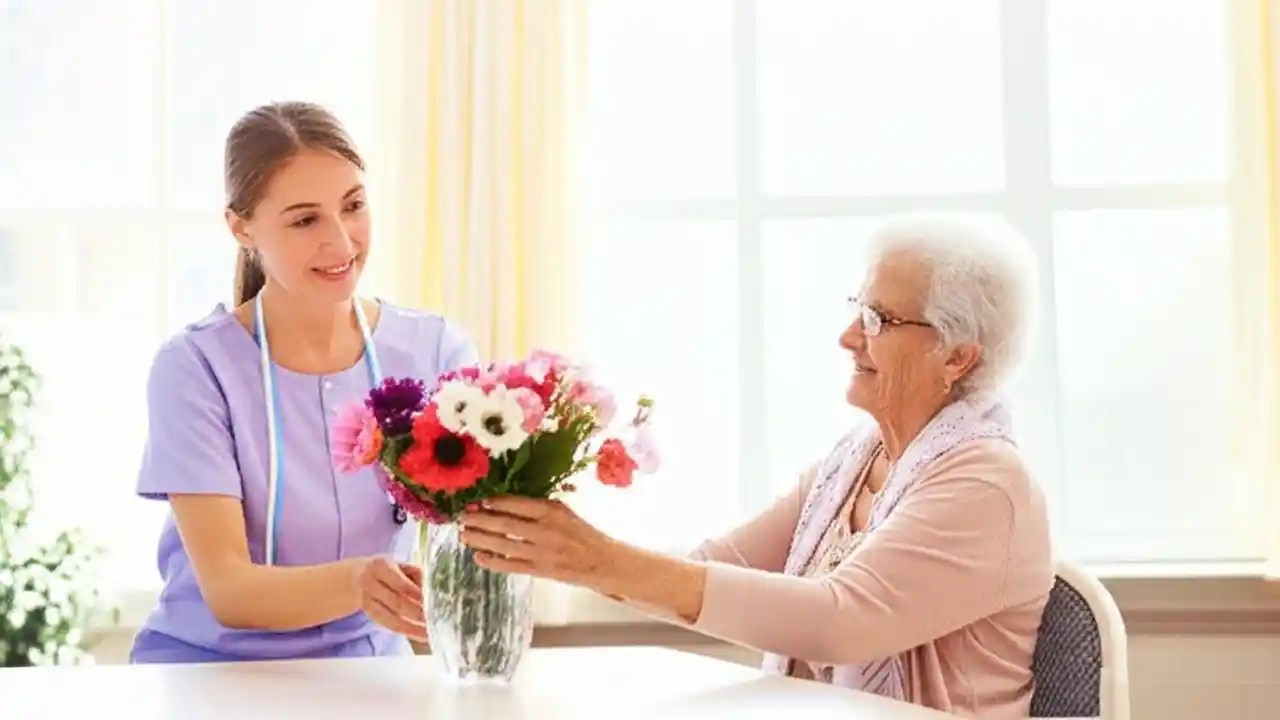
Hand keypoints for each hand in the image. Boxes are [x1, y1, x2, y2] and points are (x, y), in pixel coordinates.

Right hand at [355, 556, 428, 643]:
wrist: (353, 577)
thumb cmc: (386, 569)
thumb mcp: (399, 564)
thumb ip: (416, 573)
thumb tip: (434, 586)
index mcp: (380, 567)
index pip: (400, 583)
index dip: (417, 593)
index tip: (434, 600)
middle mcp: (371, 585)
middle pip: (397, 603)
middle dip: (418, 612)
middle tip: (438, 618)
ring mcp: (368, 603)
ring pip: (393, 619)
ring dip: (415, 627)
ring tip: (433, 632)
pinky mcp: (371, 616)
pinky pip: (391, 627)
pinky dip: (409, 632)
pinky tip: (423, 636)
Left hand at [459, 496, 620, 591]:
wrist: (601, 561)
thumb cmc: (581, 532)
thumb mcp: (564, 511)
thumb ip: (538, 506)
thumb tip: (505, 501)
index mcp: (552, 511)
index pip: (518, 504)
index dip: (496, 503)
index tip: (479, 501)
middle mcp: (545, 531)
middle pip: (506, 525)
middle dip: (480, 521)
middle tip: (462, 517)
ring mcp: (541, 552)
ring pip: (504, 545)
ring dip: (481, 539)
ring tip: (464, 535)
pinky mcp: (540, 571)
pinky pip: (511, 566)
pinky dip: (493, 562)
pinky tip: (478, 557)